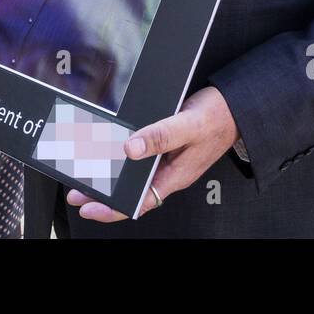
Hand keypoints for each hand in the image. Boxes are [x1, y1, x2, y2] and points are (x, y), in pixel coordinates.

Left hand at [66, 86, 238, 222]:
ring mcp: (169, 159)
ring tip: (86, 172)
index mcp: (175, 175)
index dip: (112, 208)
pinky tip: (111, 151)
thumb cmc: (218, 117)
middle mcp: (170, 171)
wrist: (237, 105)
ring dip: (111, 174)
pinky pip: (142, 157)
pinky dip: (123, 157)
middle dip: (103, 193)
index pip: (139, 202)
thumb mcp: (189, 124)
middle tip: (77, 191)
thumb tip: (131, 148)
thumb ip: (161, 136)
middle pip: (132, 190)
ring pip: (135, 174)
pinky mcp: (168, 146)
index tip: (89, 207)